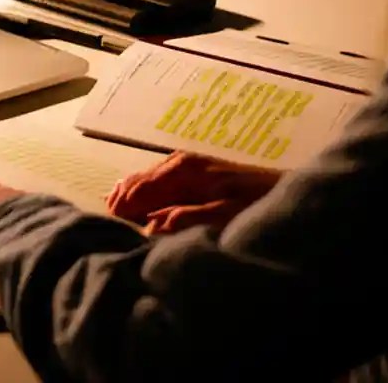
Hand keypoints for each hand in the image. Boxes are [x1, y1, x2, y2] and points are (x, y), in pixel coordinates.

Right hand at [107, 151, 280, 234]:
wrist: (281, 189)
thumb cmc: (255, 203)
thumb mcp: (225, 214)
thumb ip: (188, 217)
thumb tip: (151, 226)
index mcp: (183, 170)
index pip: (142, 188)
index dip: (125, 208)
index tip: (112, 226)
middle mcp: (179, 162)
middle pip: (139, 181)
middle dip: (122, 200)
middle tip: (106, 222)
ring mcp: (184, 165)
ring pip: (145, 178)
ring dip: (128, 194)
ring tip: (111, 210)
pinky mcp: (190, 171)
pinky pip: (155, 178)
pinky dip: (140, 189)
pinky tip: (129, 196)